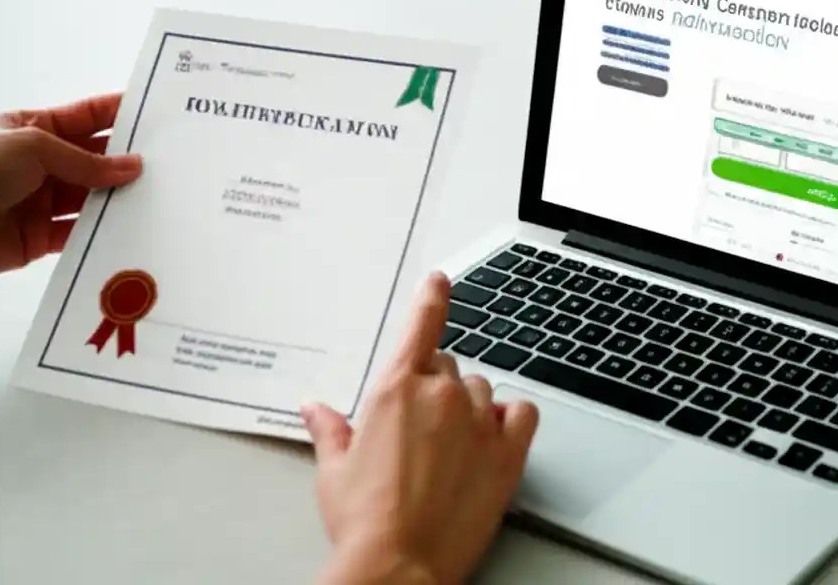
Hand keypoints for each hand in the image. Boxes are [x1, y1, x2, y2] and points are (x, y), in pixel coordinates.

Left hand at [0, 93, 142, 286]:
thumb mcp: (33, 148)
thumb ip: (85, 161)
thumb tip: (132, 167)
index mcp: (34, 129)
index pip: (86, 117)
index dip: (119, 113)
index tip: (156, 114)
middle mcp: (42, 163)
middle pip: (96, 159)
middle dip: (128, 160)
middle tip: (170, 161)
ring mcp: (43, 200)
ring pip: (93, 198)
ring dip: (119, 197)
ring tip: (159, 196)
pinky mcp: (42, 236)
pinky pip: (81, 233)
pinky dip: (103, 233)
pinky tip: (129, 229)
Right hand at [303, 273, 539, 584]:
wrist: (400, 564)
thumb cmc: (364, 522)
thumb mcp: (334, 472)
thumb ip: (330, 430)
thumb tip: (315, 409)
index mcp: (396, 389)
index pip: (422, 324)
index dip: (433, 298)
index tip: (440, 281)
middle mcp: (442, 394)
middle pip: (448, 368)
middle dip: (436, 390)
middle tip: (421, 431)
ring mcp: (479, 421)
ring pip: (483, 391)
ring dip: (470, 407)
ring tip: (451, 449)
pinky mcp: (509, 452)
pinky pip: (522, 412)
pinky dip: (511, 418)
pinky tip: (495, 436)